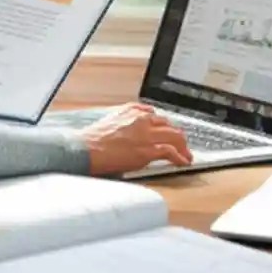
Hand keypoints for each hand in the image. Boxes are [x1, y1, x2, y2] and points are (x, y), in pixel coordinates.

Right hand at [79, 103, 193, 175]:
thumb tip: (134, 130)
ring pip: (175, 136)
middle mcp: (142, 119)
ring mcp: (147, 134)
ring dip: (183, 147)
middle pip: (169, 125)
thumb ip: (126, 121)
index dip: (165, 126)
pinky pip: (171, 151)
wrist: (86, 149)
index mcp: (132, 111)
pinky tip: (182, 162)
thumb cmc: (92, 140)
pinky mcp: (148, 150)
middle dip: (177, 136)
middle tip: (181, 145)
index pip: (156, 115)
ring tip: (186, 155)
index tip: (167, 132)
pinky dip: (180, 157)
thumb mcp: (110, 121)